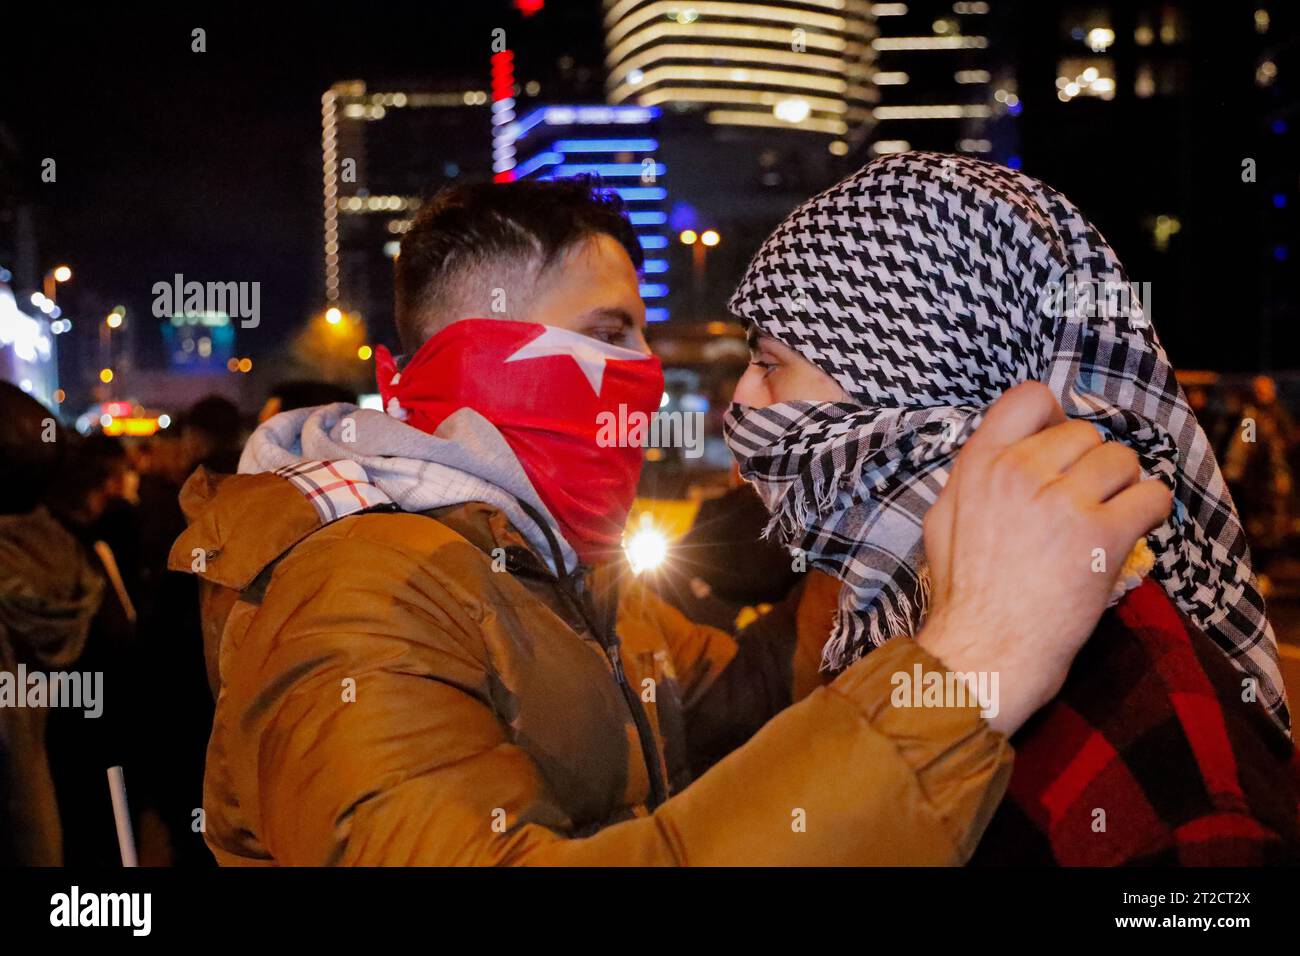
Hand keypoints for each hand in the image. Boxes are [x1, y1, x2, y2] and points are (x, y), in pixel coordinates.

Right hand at [916, 382, 1171, 734]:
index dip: (1055, 419)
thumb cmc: (963, 596)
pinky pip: (1153, 496)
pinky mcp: (1102, 535)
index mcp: (978, 465)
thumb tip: (1006, 454)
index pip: (1030, 398)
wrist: (984, 652)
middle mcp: (1019, 471)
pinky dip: (1152, 512)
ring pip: (1123, 460)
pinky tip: (1133, 533)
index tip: (1059, 449)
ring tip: (1109, 520)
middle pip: (1086, 433)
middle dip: (1092, 465)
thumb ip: (973, 479)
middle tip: (1086, 502)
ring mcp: (1062, 501)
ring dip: (1124, 488)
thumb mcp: (944, 521)